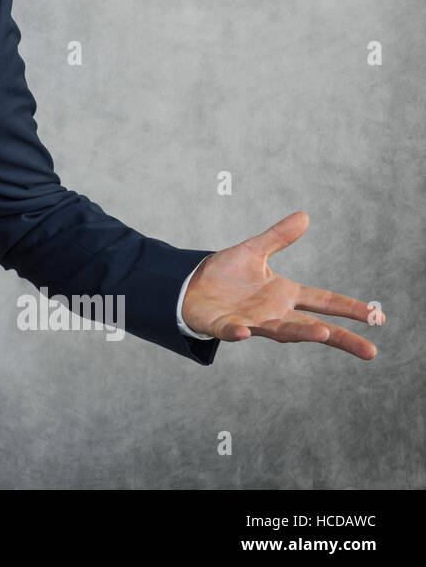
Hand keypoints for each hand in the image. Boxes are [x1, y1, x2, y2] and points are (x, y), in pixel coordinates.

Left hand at [182, 211, 381, 359]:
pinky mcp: (223, 325)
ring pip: (280, 331)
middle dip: (340, 338)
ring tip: (324, 334)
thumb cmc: (224, 275)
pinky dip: (237, 332)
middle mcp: (273, 312)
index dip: (349, 308)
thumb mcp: (254, 251)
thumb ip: (278, 237)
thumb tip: (304, 216)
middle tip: (370, 351)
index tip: (377, 316)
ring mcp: (250, 321)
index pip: (323, 301)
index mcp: (284, 295)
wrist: (188, 287)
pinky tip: (244, 332)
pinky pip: (231, 331)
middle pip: (313, 328)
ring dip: (300, 333)